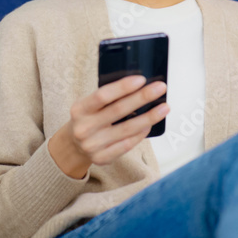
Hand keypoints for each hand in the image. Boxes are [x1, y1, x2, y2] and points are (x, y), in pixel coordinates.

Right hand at [49, 75, 168, 177]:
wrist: (73, 145)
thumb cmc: (87, 119)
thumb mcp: (88, 105)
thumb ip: (107, 98)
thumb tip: (137, 87)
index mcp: (79, 109)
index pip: (102, 95)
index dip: (123, 87)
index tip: (141, 79)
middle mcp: (84, 127)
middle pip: (118, 111)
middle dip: (142, 98)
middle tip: (160, 88)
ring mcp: (93, 144)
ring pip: (127, 129)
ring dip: (148, 117)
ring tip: (164, 108)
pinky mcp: (102, 157)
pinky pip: (127, 145)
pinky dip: (140, 134)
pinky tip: (150, 125)